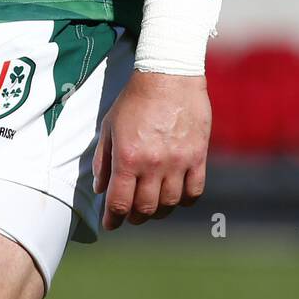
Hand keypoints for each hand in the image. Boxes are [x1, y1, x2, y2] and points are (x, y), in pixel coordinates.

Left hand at [92, 71, 210, 229]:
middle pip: (145, 208)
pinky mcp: (198, 157)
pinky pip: (194, 192)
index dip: (113, 219)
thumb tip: (100, 190)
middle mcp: (153, 164)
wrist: (168, 74)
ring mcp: (178, 162)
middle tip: (130, 214)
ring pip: (170, 204)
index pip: (120, 203)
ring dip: (158, 211)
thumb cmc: (134, 99)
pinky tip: (175, 196)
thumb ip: (103, 160)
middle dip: (135, 216)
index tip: (111, 224)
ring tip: (152, 206)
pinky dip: (184, 200)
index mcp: (128, 157)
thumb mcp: (109, 126)